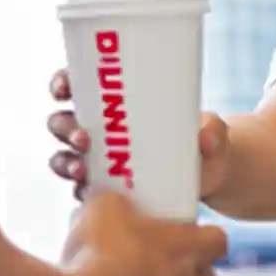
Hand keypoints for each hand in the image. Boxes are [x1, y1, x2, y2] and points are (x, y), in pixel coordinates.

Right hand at [47, 69, 230, 202]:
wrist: (212, 175)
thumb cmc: (206, 141)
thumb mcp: (213, 131)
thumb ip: (213, 130)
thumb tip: (204, 135)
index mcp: (118, 104)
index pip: (78, 85)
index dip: (62, 83)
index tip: (64, 88)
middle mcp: (101, 130)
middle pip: (62, 122)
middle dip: (65, 128)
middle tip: (83, 138)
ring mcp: (101, 160)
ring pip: (64, 157)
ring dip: (66, 162)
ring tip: (82, 170)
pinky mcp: (107, 189)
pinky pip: (80, 189)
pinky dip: (78, 190)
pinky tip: (86, 192)